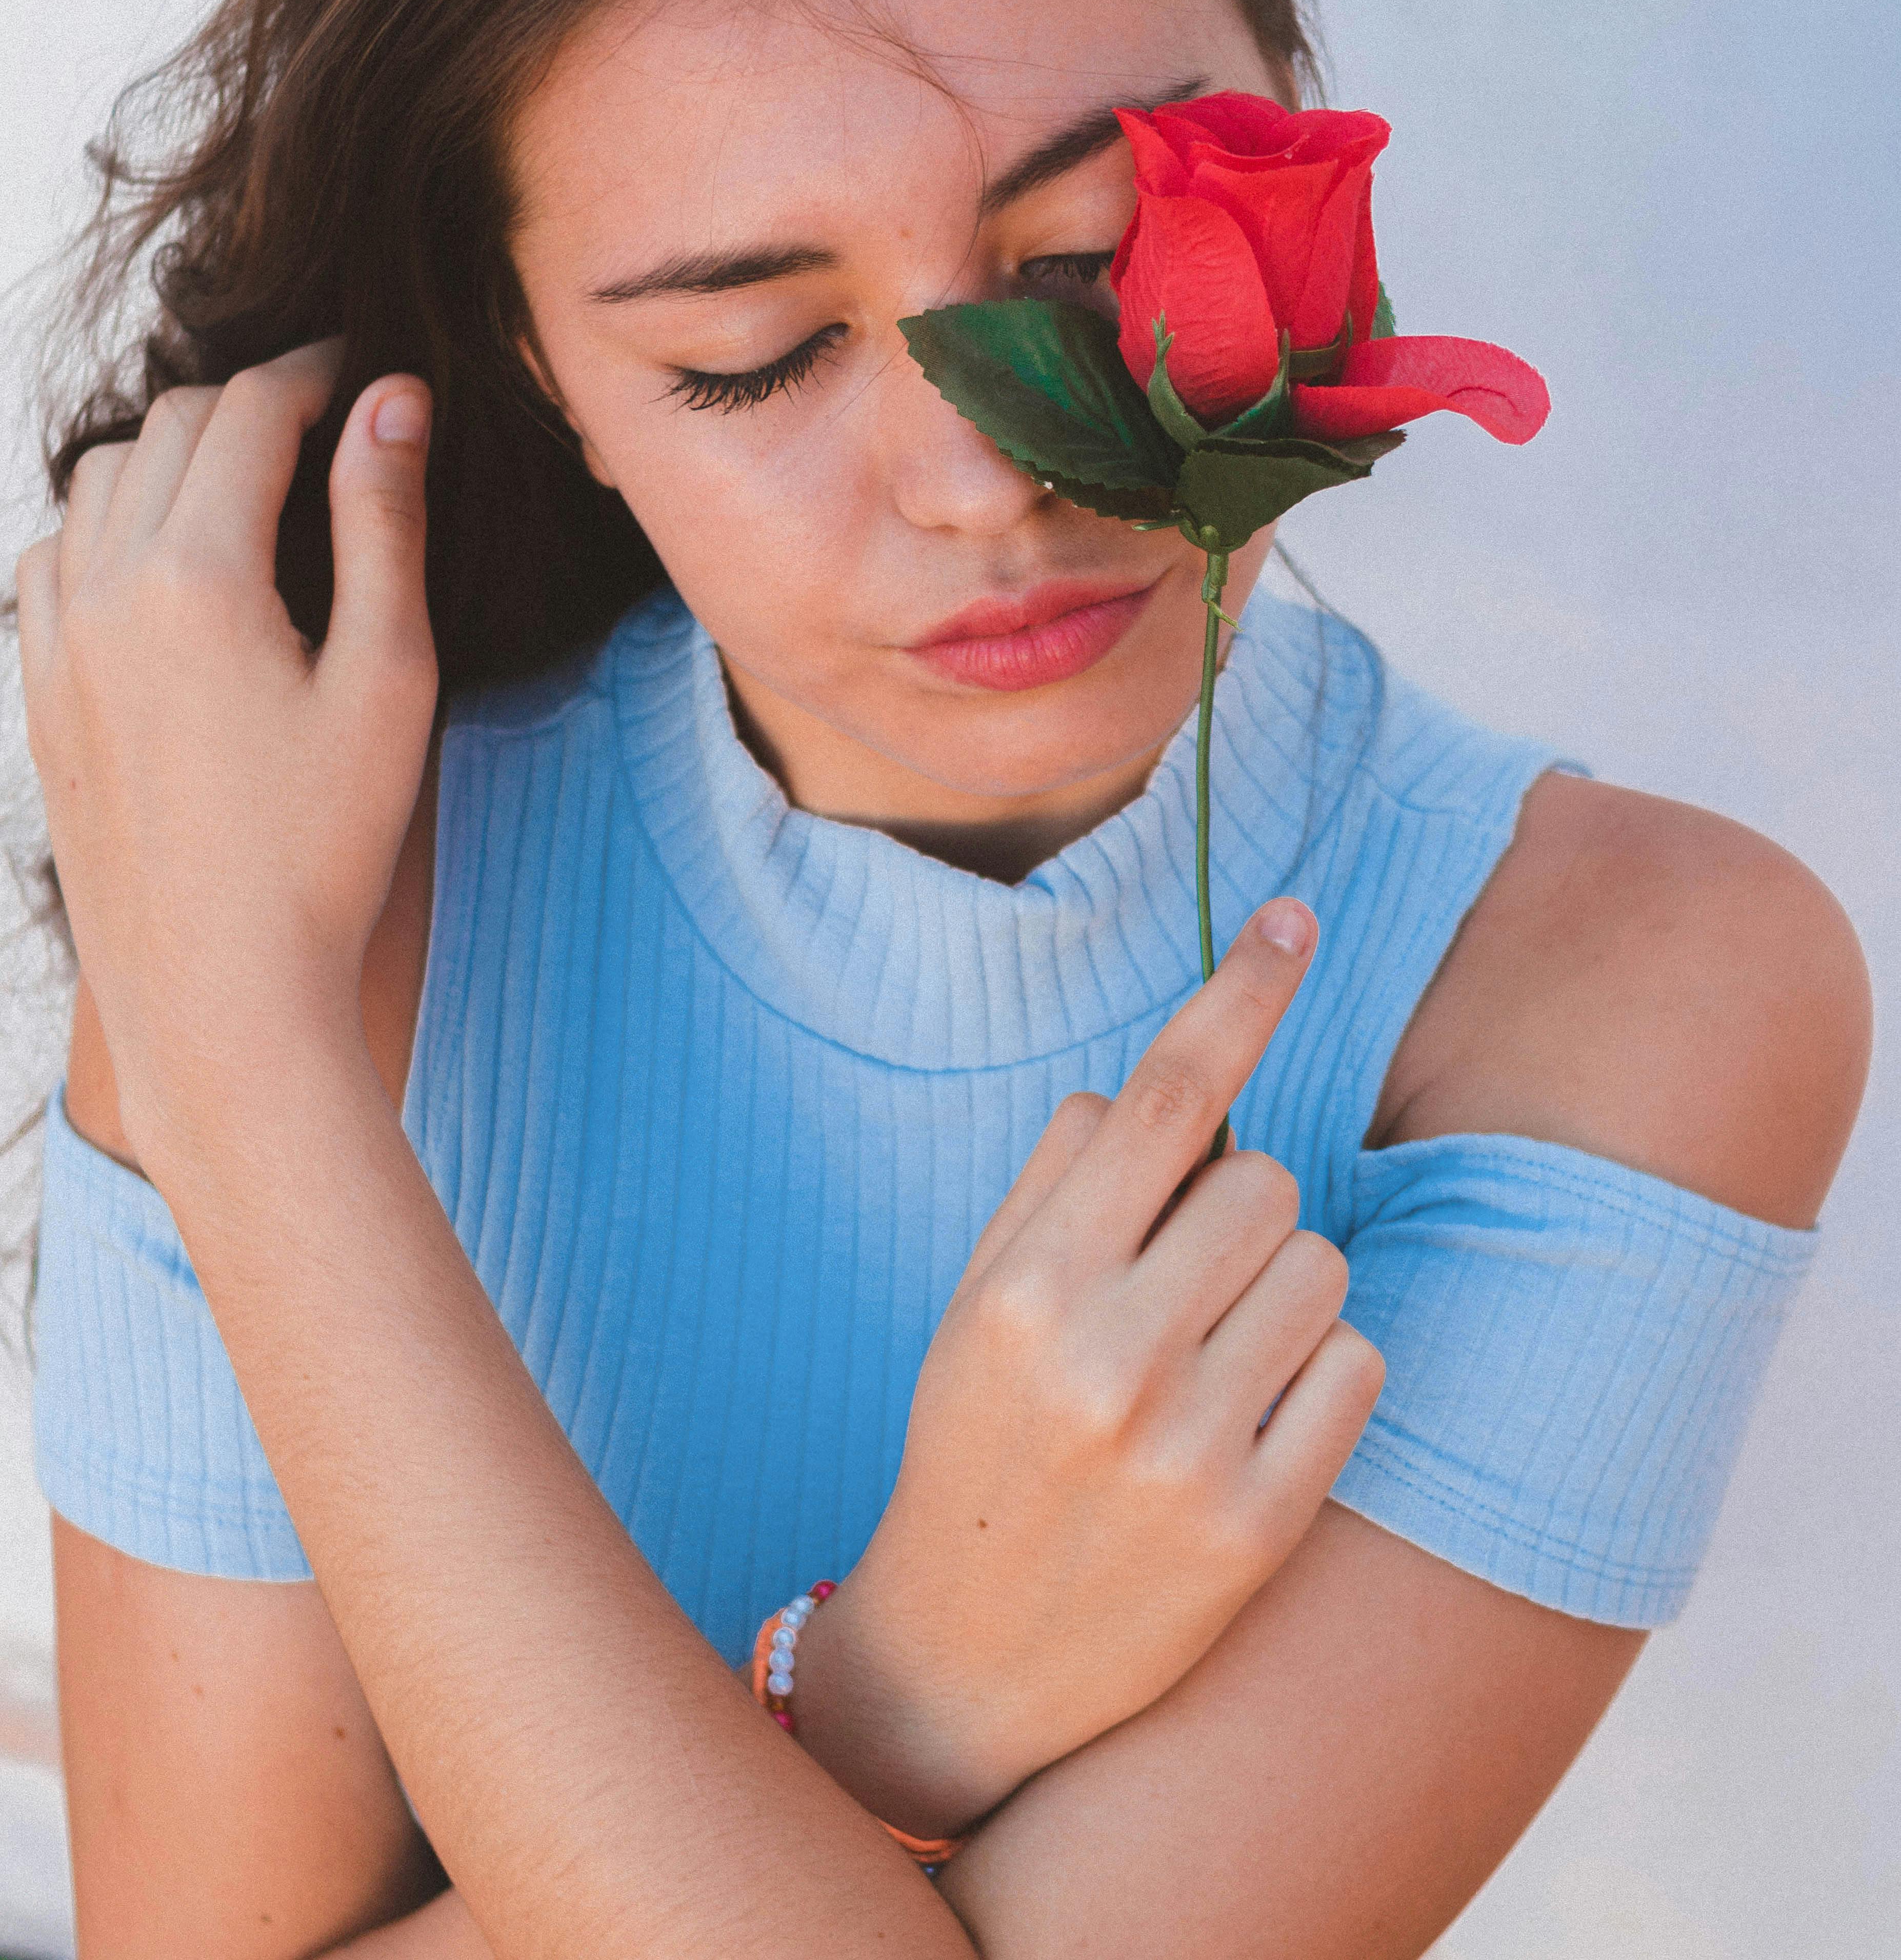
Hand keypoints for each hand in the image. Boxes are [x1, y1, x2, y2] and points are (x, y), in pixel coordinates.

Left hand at [16, 344, 436, 1163]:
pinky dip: (111, 526)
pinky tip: (167, 566)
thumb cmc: (322, 848)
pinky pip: (54, 558)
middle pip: (170, 427)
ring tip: (251, 484)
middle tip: (325, 419)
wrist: (218, 992)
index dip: (316, 372)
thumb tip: (392, 400)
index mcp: (195, 576)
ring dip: (176, 455)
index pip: (250, 411)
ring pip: (100, 481)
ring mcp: (54, 644)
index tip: (365, 371)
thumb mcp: (388, 679)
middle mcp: (102, 591)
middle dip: (250, 402)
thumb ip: (386, 526)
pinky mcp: (39, 694)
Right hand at [793, 904, 1385, 1837]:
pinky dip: (1322, 1373)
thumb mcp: (975, 1309)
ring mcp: (1192, 1448)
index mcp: (1027, 1288)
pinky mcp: (1262, 1525)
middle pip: (1264, 1181)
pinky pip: (1359, 1367)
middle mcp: (1109, 1359)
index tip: (1295, 919)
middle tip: (1183, 1284)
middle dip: (1237, 1211)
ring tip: (1210, 1361)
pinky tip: (1251, 1420)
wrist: (966, 1669)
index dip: (1239, 992)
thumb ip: (1060, 1186)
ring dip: (1282, 1292)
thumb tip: (1160, 1088)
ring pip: (1323, 1267)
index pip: (1164, 1098)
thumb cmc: (975, 1450)